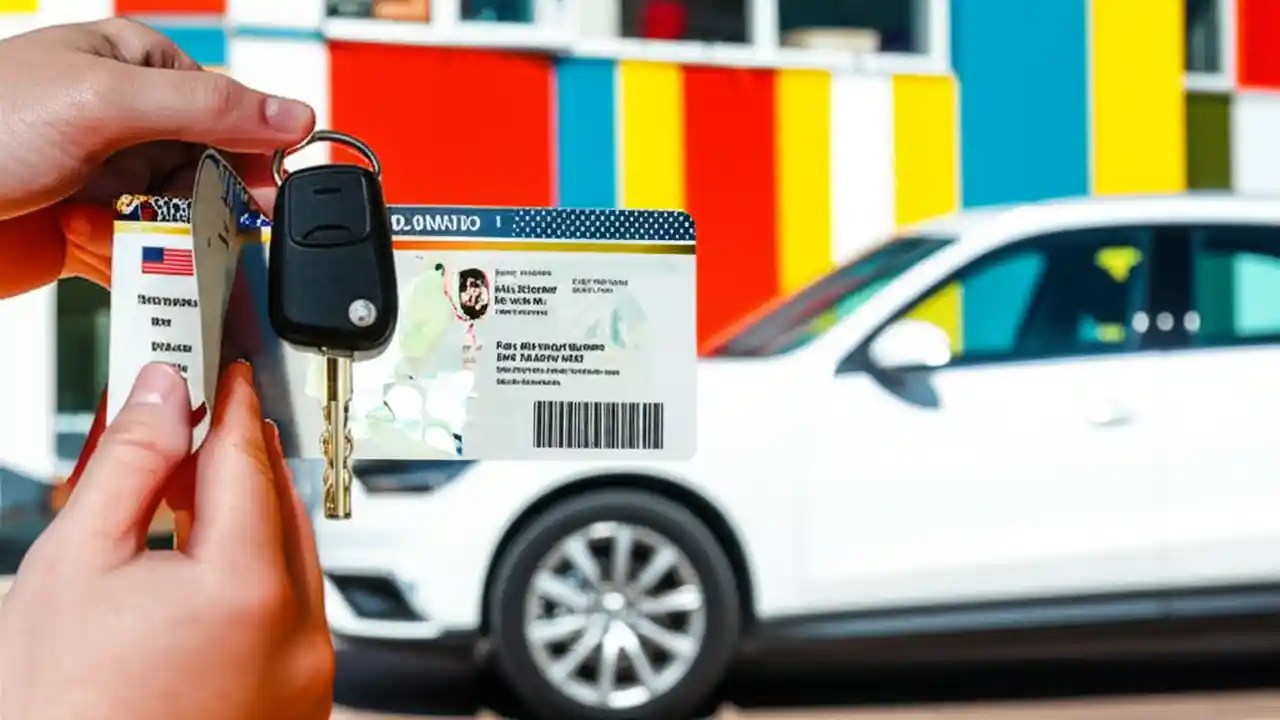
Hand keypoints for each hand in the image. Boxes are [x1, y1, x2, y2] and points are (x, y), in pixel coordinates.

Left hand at [0, 18, 314, 296]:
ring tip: (130, 236)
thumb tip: (293, 113)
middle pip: (209, 169)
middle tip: (206, 223)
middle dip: (205, 202)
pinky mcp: (89, 233)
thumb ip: (209, 107)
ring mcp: (106, 179)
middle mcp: (122, 122)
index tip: (271, 184)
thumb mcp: (106, 101)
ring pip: (180, 220)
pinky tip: (109, 256)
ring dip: (167, 239)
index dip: (253, 146)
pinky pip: (144, 257)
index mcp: (130, 65)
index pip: (225, 104)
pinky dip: (138, 267)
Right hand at [0, 362, 333, 719]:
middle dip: (239, 459)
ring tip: (185, 500)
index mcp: (249, 588)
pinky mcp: (304, 699)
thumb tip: (160, 396)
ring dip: (249, 516)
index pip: (250, 457)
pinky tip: (206, 570)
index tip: (219, 370)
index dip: (230, 402)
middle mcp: (299, 631)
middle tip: (194, 427)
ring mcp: (308, 672)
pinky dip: (258, 574)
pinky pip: (294, 610)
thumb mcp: (75, 568)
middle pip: (281, 505)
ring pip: (292, 557)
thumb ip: (128, 466)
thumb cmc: (65, 711)